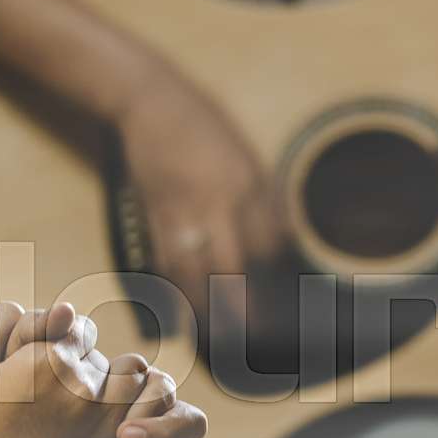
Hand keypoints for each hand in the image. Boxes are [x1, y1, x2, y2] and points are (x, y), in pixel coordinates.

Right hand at [117, 68, 283, 317]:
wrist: (151, 100)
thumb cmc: (205, 127)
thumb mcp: (246, 156)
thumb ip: (263, 198)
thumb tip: (281, 243)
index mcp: (250, 182)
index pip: (270, 242)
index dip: (278, 277)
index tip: (287, 304)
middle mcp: (220, 199)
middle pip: (236, 264)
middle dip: (246, 304)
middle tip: (257, 336)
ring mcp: (184, 208)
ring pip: (197, 271)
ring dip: (207, 307)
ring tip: (219, 336)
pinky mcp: (155, 212)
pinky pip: (167, 260)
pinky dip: (176, 288)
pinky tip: (184, 308)